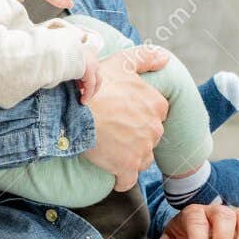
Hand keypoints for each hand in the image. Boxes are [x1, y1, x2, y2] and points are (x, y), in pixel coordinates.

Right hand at [80, 45, 169, 190]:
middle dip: (135, 137)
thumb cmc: (96, 86)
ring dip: (130, 157)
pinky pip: (128, 180)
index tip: (123, 115)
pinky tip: (111, 172)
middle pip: (149, 138)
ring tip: (110, 149)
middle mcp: (155, 128)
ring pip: (141, 159)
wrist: (74, 112)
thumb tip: (165, 58)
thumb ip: (145, 58)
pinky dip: (121, 178)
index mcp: (157, 104)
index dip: (139, 116)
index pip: (155, 115)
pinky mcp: (128, 167)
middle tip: (114, 131)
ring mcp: (142, 149)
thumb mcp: (121, 62)